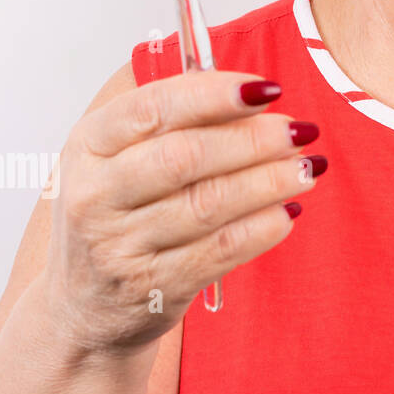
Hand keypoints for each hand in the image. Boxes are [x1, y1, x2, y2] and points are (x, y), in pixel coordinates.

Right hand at [41, 71, 321, 355]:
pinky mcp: (152, 287)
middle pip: (185, 156)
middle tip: (298, 131)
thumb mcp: (126, 155)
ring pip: (209, 203)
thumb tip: (258, 95)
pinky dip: (262, 227)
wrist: (85, 304)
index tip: (267, 89)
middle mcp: (95, 194)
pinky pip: (222, 249)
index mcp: (89, 144)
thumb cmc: (121, 209)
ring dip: (269, 181)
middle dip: (252, 139)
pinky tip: (287, 211)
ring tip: (307, 167)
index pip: (153, 108)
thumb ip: (181, 118)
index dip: (215, 95)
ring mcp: (120, 246)